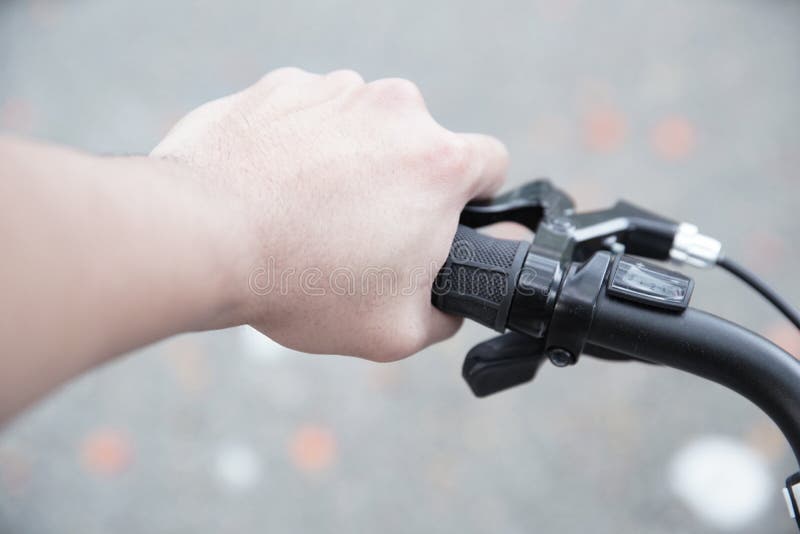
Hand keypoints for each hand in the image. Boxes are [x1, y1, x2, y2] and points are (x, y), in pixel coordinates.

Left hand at [152, 68, 508, 360]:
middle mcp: (395, 109)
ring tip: (310, 212)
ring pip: (364, 127)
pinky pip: (310, 114)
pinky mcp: (282, 86)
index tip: (444, 220)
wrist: (202, 238)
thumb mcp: (395, 330)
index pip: (491, 164)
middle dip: (404, 184)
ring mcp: (334, 91)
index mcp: (438, 162)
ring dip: (352, 161)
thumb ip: (443, 315)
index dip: (475, 198)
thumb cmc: (301, 282)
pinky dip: (303, 144)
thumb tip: (450, 304)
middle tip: (363, 232)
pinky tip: (276, 186)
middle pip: (421, 144)